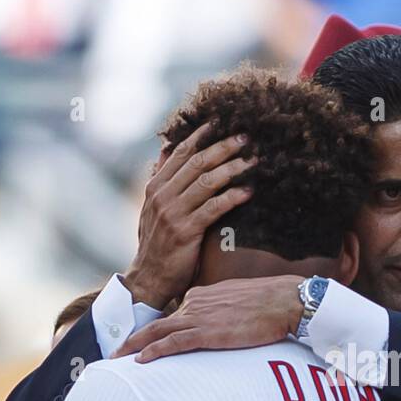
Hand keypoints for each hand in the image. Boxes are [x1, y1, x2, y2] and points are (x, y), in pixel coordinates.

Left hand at [114, 275, 304, 362]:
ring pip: (158, 332)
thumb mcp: (242, 301)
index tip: (146, 342)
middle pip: (158, 322)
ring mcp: (199, 317)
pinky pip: (173, 342)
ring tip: (118, 358)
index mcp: (204, 294)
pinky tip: (141, 360)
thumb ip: (227, 311)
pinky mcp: (207, 332)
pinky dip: (154, 351)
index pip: (176, 314)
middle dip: (134, 337)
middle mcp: (196, 303)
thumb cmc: (272, 303)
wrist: (284, 300)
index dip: (159, 330)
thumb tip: (227, 324)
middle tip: (116, 351)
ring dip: (134, 346)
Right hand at [123, 122, 255, 307]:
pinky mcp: (186, 231)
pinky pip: (213, 208)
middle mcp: (163, 195)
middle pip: (197, 163)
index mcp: (155, 187)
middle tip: (245, 138)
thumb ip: (161, 180)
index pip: (179, 154)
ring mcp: (173, 213)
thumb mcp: (152, 208)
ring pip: (207, 182)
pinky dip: (232, 197)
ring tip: (253, 161)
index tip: (219, 122)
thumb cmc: (156, 244)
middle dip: (222, 147)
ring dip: (232, 168)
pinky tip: (248, 191)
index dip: (200, 137)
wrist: (148, 278)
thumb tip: (165, 150)